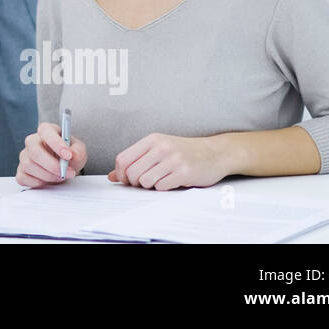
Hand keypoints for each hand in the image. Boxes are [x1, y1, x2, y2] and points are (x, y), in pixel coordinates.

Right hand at [15, 121, 86, 187]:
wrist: (65, 169)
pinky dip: (37, 183)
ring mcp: (25, 156)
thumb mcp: (79, 151)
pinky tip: (48, 181)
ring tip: (61, 177)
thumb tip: (73, 154)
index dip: (56, 143)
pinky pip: (23, 178)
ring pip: (29, 166)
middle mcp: (32, 142)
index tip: (68, 155)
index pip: (45, 131)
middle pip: (35, 151)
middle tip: (67, 172)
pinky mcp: (21, 171)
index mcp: (46, 131)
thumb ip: (78, 151)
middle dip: (52, 165)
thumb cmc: (69, 156)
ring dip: (48, 175)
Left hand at [108, 133, 228, 189]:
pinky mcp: (184, 172)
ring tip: (159, 181)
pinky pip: (161, 186)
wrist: (215, 152)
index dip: (121, 173)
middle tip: (144, 183)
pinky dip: (163, 188)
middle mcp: (161, 147)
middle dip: (135, 183)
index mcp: (152, 140)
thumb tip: (113, 176)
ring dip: (150, 186)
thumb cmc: (184, 151)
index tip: (126, 180)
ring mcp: (173, 159)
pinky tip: (171, 182)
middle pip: (132, 172)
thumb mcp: (159, 149)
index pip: (123, 158)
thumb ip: (136, 160)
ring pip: (145, 181)